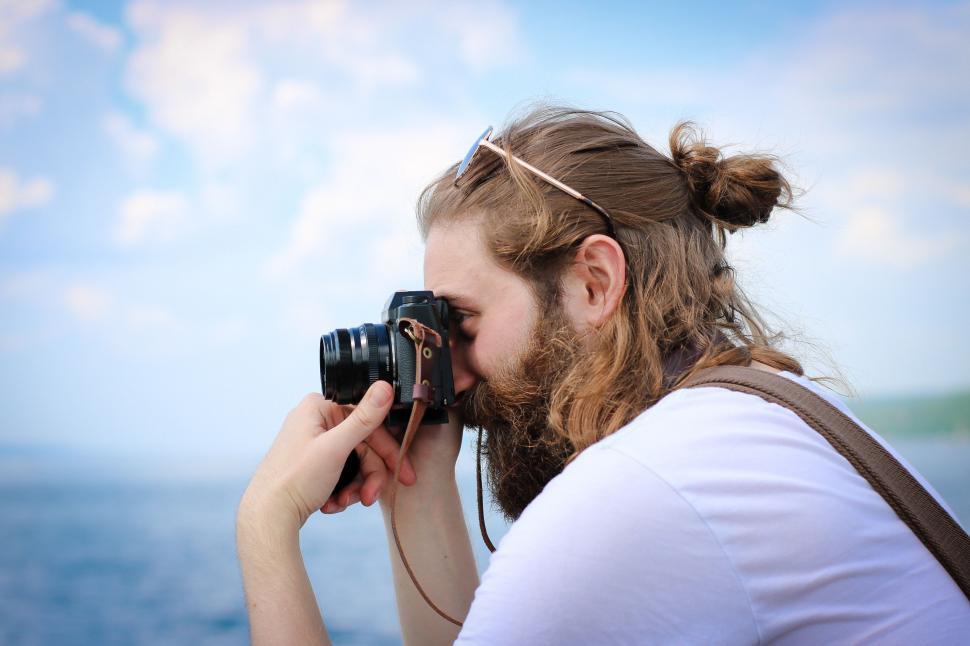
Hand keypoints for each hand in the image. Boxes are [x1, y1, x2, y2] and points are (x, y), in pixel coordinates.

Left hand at [239, 381, 413, 530]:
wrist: (267, 518)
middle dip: (369, 476)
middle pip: (362, 446)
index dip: (388, 450)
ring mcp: (313, 444)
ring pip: (354, 463)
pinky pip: (340, 474)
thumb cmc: (294, 480)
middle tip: (372, 497)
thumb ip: (364, 418)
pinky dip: (342, 491)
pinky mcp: (311, 465)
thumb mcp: (336, 448)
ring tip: (345, 503)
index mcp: (319, 408)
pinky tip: (332, 504)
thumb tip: (385, 387)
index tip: (403, 472)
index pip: (367, 421)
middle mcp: (316, 422)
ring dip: (355, 487)